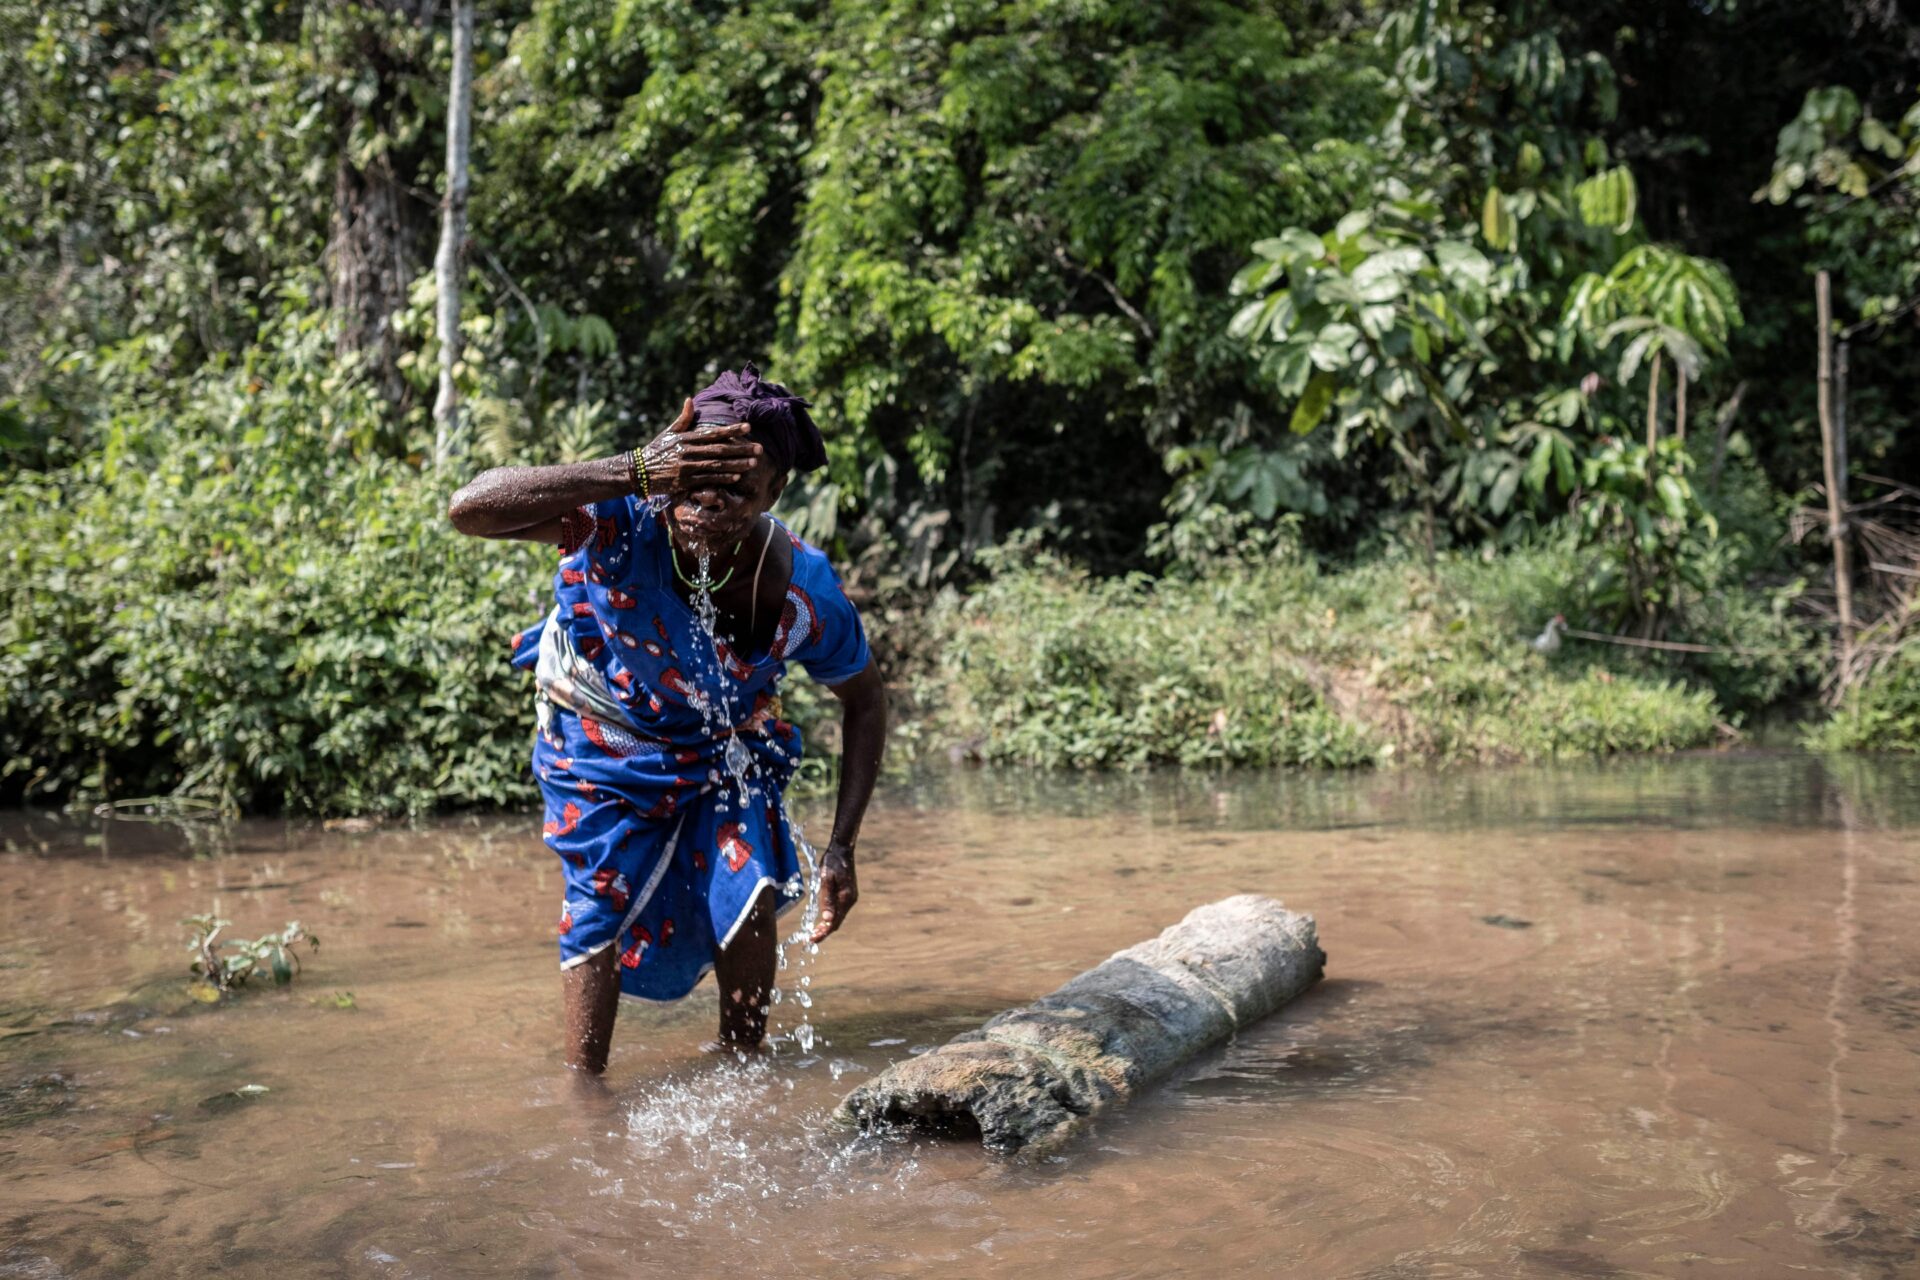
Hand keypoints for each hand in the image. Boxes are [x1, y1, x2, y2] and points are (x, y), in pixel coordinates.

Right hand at [638, 397, 760, 494]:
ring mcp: (687, 467)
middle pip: (720, 449)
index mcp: (686, 438)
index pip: (713, 432)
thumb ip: (683, 419)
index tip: (748, 426)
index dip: (732, 430)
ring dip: (736, 464)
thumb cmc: (656, 450)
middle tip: (759, 448)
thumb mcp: (668, 433)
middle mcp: (688, 451)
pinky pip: (707, 479)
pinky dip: (722, 478)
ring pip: (717, 465)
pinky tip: (736, 476)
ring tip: (753, 463)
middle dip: (741, 449)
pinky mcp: (684, 481)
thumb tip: (690, 400)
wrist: (638, 471)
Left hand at [810, 843, 857, 943]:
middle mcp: (850, 900)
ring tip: (813, 933)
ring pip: (838, 917)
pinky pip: (839, 910)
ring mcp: (850, 897)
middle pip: (837, 922)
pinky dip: (830, 917)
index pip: (834, 921)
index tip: (811, 940)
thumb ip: (827, 899)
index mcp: (845, 897)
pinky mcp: (848, 894)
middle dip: (824, 932)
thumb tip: (826, 919)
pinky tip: (822, 920)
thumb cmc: (832, 862)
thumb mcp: (826, 879)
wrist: (842, 850)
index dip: (823, 933)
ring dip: (826, 926)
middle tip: (809, 939)